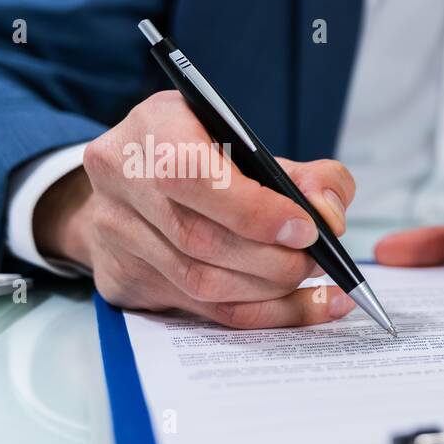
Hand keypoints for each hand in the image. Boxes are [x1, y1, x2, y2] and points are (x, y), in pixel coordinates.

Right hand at [34, 90, 357, 328]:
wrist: (133, 180)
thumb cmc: (202, 157)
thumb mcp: (254, 144)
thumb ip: (306, 174)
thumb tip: (329, 213)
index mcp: (153, 128)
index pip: (194, 175)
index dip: (256, 211)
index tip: (306, 230)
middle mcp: (121, 179)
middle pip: (201, 239)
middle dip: (274, 259)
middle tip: (317, 261)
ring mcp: (115, 233)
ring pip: (202, 283)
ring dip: (270, 290)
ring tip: (309, 279)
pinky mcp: (125, 279)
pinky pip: (203, 311)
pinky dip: (264, 314)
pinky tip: (304, 306)